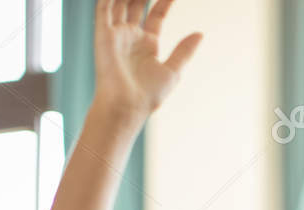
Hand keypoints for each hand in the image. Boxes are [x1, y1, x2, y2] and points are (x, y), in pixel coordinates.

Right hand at [92, 0, 202, 121]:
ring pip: (120, 3)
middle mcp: (131, 37)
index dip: (164, 3)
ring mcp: (117, 34)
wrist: (126, 104)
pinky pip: (105, 8)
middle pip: (136, 5)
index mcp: (147, 45)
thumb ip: (185, 51)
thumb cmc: (149, 94)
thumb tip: (200, 33)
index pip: (156, 16)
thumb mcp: (173, 70)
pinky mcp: (103, 34)